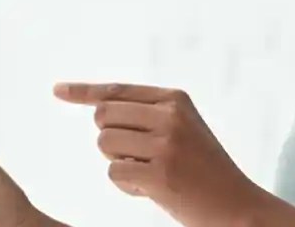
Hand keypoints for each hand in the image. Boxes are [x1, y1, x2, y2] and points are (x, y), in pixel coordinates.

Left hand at [54, 82, 265, 226]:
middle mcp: (170, 115)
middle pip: (104, 117)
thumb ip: (147, 115)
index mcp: (175, 99)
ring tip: (149, 173)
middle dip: (111, 139)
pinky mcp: (159, 174)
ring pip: (105, 144)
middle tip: (139, 156)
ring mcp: (165, 144)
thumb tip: (98, 109)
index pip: (117, 90)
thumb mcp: (183, 128)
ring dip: (118, 164)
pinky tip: (152, 189)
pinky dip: (127, 185)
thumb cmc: (204, 169)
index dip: (83, 91)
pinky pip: (114, 173)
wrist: (237, 205)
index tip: (57, 90)